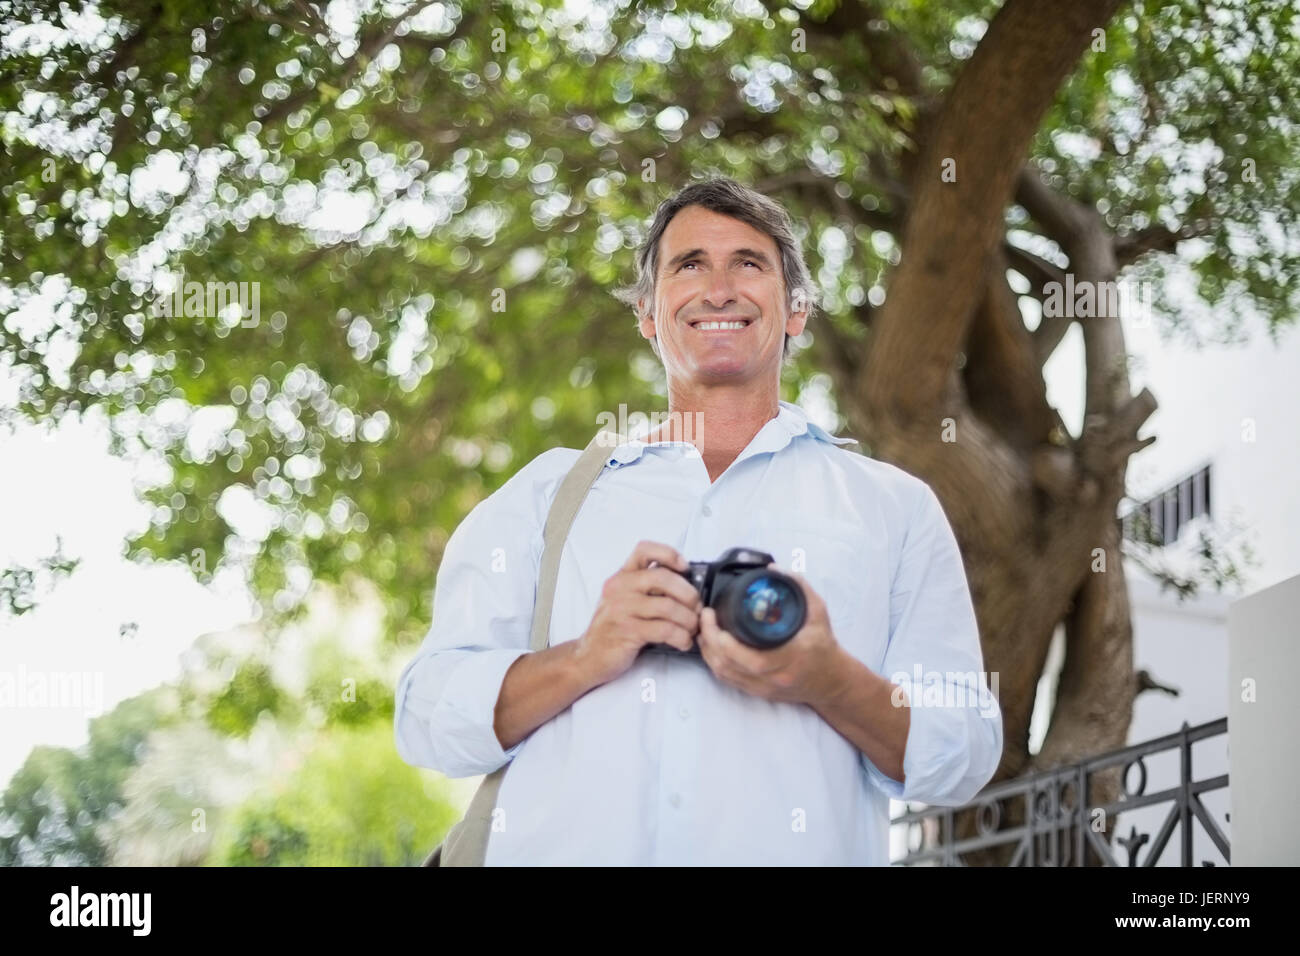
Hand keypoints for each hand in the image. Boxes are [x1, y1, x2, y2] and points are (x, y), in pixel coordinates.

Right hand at [573, 540, 702, 686]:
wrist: (590, 656)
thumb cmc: (614, 627)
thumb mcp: (625, 600)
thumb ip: (647, 589)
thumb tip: (686, 586)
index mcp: (622, 576)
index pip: (644, 549)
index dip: (669, 554)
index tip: (685, 568)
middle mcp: (620, 588)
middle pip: (663, 578)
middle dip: (688, 593)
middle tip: (697, 608)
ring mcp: (622, 609)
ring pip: (667, 606)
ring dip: (688, 619)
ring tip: (692, 629)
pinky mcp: (628, 632)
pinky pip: (664, 629)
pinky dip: (681, 637)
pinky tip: (684, 642)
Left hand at [697, 562, 848, 705]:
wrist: (832, 681)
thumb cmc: (824, 647)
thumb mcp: (818, 613)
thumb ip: (799, 587)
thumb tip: (775, 569)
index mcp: (789, 657)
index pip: (749, 656)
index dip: (723, 640)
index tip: (714, 615)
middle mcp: (774, 676)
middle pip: (728, 664)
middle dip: (709, 640)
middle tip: (705, 617)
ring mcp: (764, 687)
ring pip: (724, 674)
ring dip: (708, 652)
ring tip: (704, 630)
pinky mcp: (758, 692)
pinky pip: (728, 680)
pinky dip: (715, 663)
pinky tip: (711, 649)